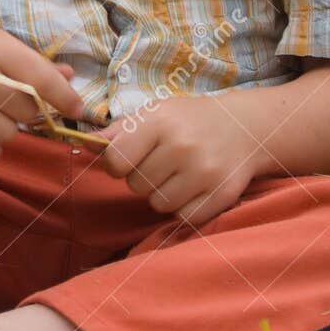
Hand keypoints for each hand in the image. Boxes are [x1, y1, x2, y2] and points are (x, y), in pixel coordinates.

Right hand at [0, 27, 85, 164]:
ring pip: (8, 135)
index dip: (63, 97)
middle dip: (25, 111)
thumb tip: (70, 78)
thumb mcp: (0, 48)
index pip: (39, 78)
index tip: (77, 109)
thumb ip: (36, 65)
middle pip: (26, 111)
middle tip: (6, 100)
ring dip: (6, 129)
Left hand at [97, 93, 260, 227]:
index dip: (117, 165)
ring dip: (163, 195)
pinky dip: (184, 208)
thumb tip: (85, 144)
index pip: (115, 160)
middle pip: (136, 185)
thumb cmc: (189, 120)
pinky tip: (194, 188)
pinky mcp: (220, 194)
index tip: (128, 160)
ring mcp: (203, 172)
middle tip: (162, 164)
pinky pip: (183, 217)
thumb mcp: (155, 113)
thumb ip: (119, 131)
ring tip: (178, 175)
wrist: (244, 128)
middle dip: (143, 178)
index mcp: (159, 122)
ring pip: (158, 204)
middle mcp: (181, 146)